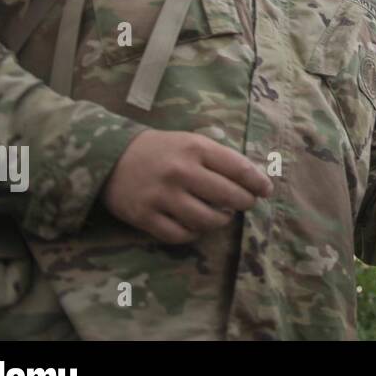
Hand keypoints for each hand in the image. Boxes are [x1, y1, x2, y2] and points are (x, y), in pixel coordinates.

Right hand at [103, 130, 273, 244]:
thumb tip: (253, 176)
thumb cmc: (160, 149)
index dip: (258, 182)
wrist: (110, 157)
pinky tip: (196, 226)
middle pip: (227, 196)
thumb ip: (218, 156)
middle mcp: (180, 172)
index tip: (266, 190)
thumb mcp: (190, 141)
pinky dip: (193, 233)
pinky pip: (180, 234)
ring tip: (222, 216)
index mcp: (195, 148)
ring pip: (206, 220)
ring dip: (221, 221)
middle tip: (247, 204)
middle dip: (244, 203)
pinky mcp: (144, 216)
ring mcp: (162, 196)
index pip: (238, 168)